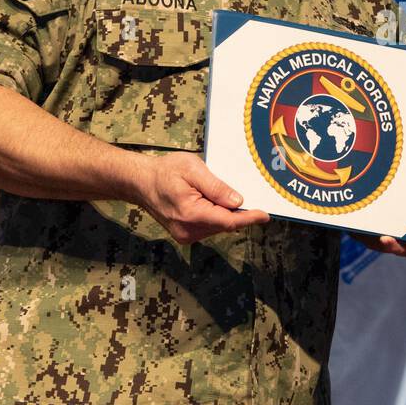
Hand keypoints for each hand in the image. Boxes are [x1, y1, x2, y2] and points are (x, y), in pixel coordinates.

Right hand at [133, 152, 269, 244]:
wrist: (140, 182)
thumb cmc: (165, 171)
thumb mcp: (193, 169)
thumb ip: (216, 187)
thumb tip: (238, 201)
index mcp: (191, 214)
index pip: (228, 221)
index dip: (249, 218)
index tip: (265, 215)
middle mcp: (188, 230)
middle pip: (225, 224)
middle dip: (237, 211)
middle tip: (241, 192)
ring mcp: (185, 235)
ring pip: (218, 226)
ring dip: (225, 213)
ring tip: (212, 192)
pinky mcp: (185, 235)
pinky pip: (209, 227)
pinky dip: (216, 216)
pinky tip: (208, 201)